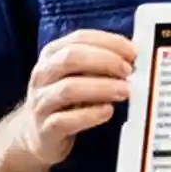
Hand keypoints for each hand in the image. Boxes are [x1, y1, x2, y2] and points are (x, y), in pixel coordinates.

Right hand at [13, 29, 135, 165]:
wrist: (36, 133)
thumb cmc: (66, 98)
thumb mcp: (77, 73)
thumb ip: (100, 62)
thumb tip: (134, 57)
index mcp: (52, 54)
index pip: (80, 38)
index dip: (109, 42)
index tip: (133, 51)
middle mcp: (43, 75)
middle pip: (71, 58)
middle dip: (105, 61)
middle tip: (129, 71)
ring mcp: (41, 102)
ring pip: (68, 89)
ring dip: (102, 88)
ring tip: (125, 91)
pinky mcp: (45, 129)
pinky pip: (65, 120)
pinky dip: (90, 115)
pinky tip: (107, 111)